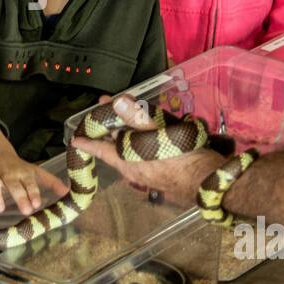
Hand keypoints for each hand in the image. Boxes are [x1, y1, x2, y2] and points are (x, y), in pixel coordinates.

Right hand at [0, 147, 66, 216]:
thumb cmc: (19, 166)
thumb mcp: (35, 171)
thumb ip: (50, 182)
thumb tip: (68, 192)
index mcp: (24, 172)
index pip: (30, 182)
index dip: (33, 193)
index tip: (37, 204)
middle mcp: (11, 173)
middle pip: (15, 185)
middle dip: (20, 197)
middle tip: (25, 211)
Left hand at [71, 95, 223, 195]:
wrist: (208, 181)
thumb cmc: (183, 158)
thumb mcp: (159, 135)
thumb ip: (138, 118)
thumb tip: (118, 101)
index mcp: (127, 161)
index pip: (101, 149)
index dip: (88, 143)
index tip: (75, 140)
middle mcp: (133, 170)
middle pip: (115, 149)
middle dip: (110, 130)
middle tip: (108, 112)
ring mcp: (147, 175)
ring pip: (130, 153)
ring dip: (127, 136)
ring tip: (128, 118)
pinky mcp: (161, 175)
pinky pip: (143, 157)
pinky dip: (140, 144)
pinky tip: (151, 136)